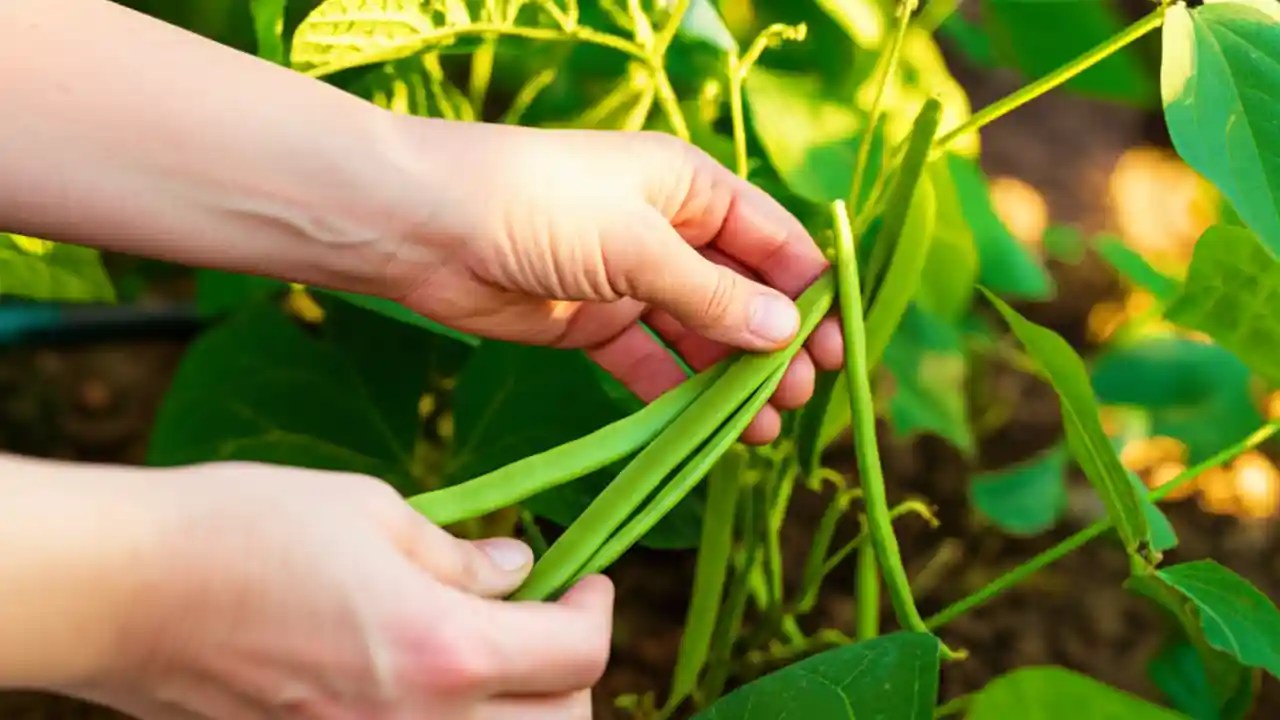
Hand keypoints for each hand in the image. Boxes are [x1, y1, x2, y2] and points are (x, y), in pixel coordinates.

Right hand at [7, 460, 609, 718]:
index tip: (589, 579)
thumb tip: (519, 569)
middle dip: (576, 673)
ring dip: (527, 710)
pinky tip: (436, 680)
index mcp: (443, 650)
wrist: (127, 593)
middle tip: (555, 622)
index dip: (599, 610)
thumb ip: (461, 555)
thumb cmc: (244, 531)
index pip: (576, 655)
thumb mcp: (371, 513)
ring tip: (504, 656)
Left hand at [381, 120, 843, 443]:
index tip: (839, 349)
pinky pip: (651, 361)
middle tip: (799, 397)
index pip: (773, 240)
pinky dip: (679, 392)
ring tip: (763, 427)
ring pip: (700, 333)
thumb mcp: (639, 245)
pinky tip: (707, 428)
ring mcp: (629, 279)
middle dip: (774, 343)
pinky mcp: (591, 324)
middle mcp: (667, 231)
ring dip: (732, 377)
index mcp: (689, 187)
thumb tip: (787, 332)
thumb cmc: (539, 206)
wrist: (424, 227)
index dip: (810, 292)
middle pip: (742, 291)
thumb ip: (714, 293)